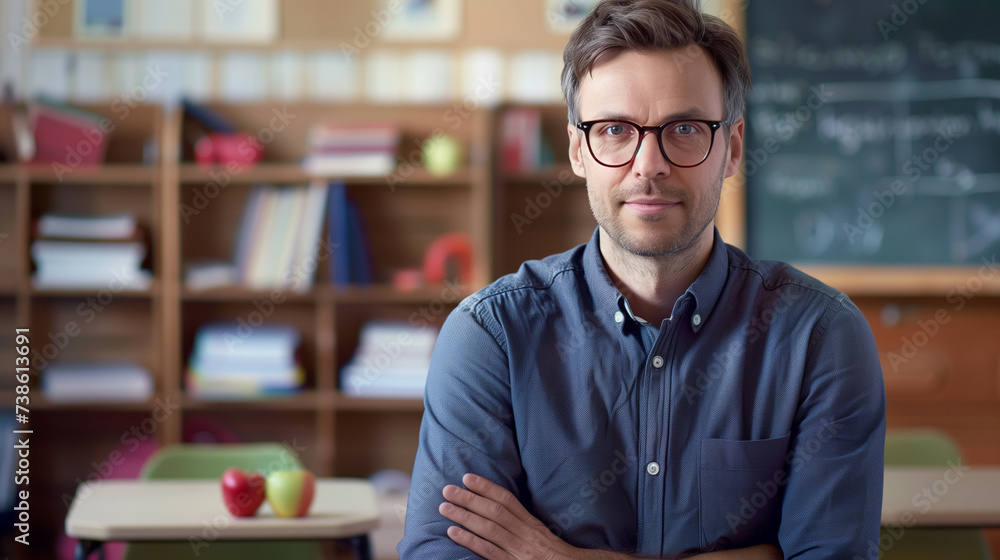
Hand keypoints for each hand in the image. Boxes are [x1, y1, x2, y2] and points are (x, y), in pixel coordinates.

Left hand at [439, 473, 589, 559]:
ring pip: (489, 529)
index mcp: (532, 525)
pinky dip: (470, 541)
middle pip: (495, 511)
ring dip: (465, 516)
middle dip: (470, 499)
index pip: (507, 500)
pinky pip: (490, 552)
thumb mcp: (542, 536)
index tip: (468, 477)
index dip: (486, 487)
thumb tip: (499, 509)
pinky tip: (453, 532)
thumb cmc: (556, 557)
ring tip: (444, 507)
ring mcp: (519, 551)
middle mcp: (525, 535)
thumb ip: (522, 524)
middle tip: (448, 489)